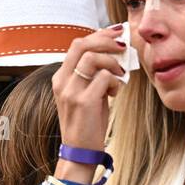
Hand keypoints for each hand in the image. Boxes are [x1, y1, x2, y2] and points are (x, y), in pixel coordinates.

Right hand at [51, 24, 127, 176]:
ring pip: (93, 58)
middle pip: (82, 45)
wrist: (80, 152)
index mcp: (61, 78)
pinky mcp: (83, 102)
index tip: (116, 33)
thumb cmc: (87, 123)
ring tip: (119, 75)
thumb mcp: (85, 94)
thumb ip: (93, 75)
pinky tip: (115, 92)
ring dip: (112, 63)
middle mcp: (62, 82)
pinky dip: (115, 82)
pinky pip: (103, 78)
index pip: (77, 44)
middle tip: (123, 45)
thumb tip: (114, 53)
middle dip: (106, 40)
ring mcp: (71, 91)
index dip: (98, 35)